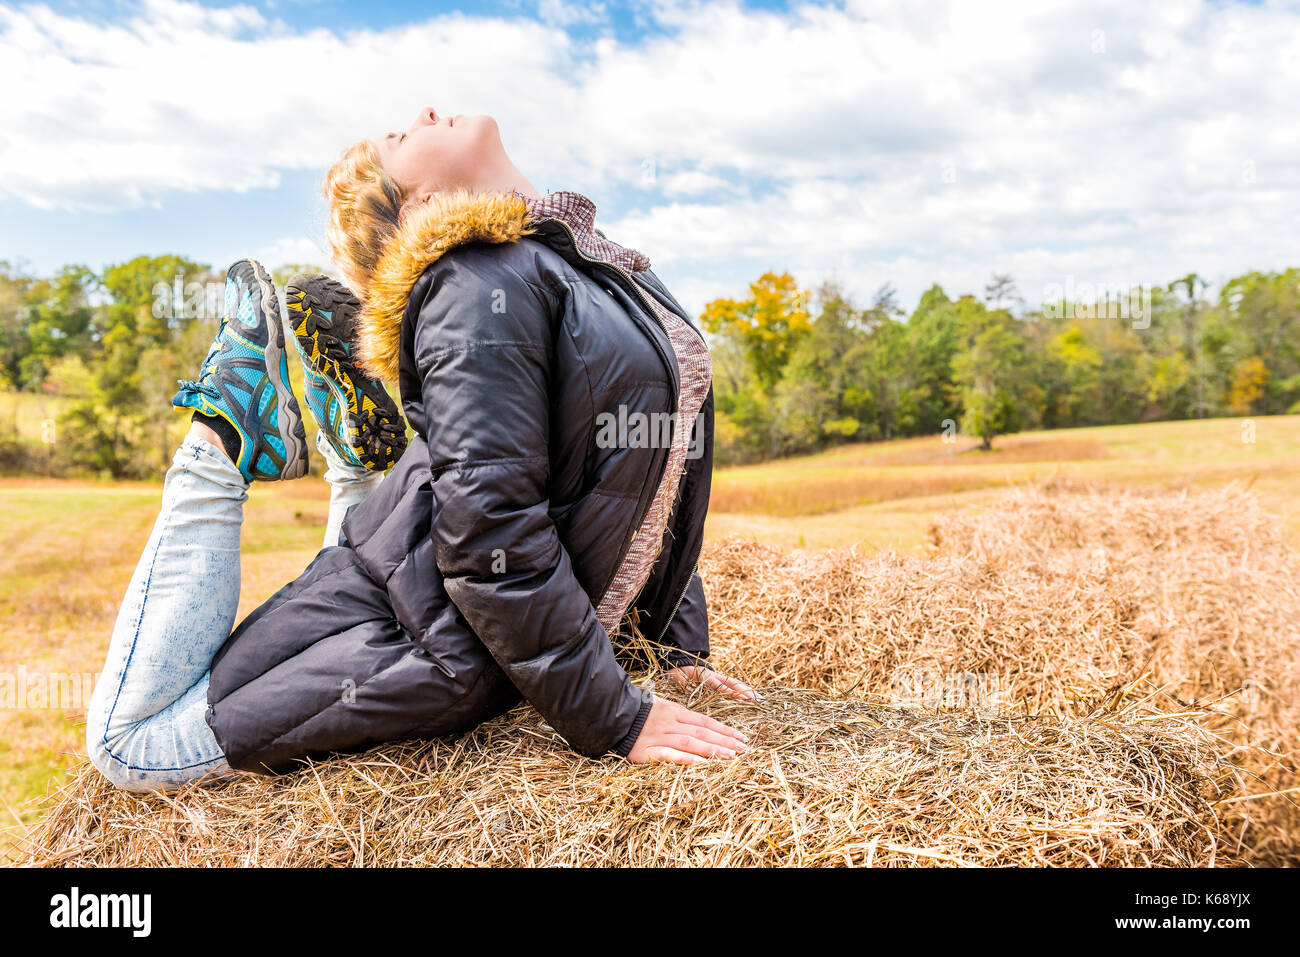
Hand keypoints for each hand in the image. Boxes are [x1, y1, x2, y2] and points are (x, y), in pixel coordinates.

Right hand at [626, 695, 749, 765]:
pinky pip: (668, 754)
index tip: (741, 738)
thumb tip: (702, 725)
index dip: (724, 730)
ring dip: (712, 749)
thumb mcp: (662, 706)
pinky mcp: (646, 749)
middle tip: (743, 749)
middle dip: (724, 741)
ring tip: (730, 756)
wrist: (610, 714)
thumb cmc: (638, 712)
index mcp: (675, 711)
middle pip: (702, 731)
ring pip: (690, 742)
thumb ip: (680, 716)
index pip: (705, 721)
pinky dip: (684, 758)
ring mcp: (659, 736)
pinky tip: (700, 763)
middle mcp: (670, 722)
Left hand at [665, 665, 759, 700]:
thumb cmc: (676, 672)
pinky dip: (743, 690)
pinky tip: (752, 697)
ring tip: (761, 700)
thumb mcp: (676, 676)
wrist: (679, 661)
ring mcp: (718, 677)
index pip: (719, 685)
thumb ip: (681, 682)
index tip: (742, 697)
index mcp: (703, 676)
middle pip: (733, 683)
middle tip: (759, 700)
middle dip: (746, 692)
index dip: (730, 691)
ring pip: (735, 683)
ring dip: (748, 691)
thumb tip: (689, 688)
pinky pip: (733, 684)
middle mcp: (714, 676)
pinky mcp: (719, 679)